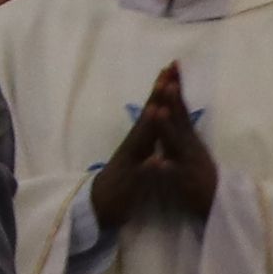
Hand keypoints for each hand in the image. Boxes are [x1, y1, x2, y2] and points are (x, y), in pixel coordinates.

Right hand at [91, 63, 217, 230]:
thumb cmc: (123, 178)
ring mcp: (130, 163)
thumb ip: (148, 134)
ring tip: (159, 107)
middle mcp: (133, 145)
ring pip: (141, 142)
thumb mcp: (138, 151)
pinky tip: (155, 161)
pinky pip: (139, 176)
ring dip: (149, 126)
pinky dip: (148, 168)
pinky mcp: (129, 184)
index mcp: (139, 138)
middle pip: (147, 117)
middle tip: (167, 75)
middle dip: (157, 97)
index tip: (172, 68)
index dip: (162, 90)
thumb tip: (159, 112)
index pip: (153, 109)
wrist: (100, 205)